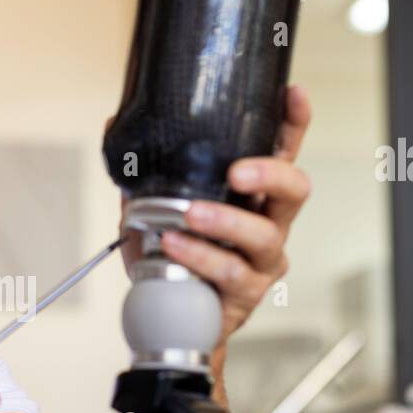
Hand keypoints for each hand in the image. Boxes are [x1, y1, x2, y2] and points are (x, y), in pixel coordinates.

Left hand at [115, 84, 312, 348]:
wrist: (171, 319)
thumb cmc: (174, 258)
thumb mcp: (154, 208)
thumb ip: (145, 172)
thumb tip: (118, 122)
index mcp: (252, 194)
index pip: (282, 151)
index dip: (293, 122)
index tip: (293, 93)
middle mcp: (268, 222)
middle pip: (295, 190)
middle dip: (271, 174)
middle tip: (237, 170)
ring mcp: (263, 260)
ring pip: (264, 236)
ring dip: (225, 221)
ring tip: (189, 215)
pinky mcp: (249, 293)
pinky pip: (231, 273)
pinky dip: (200, 256)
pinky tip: (174, 245)